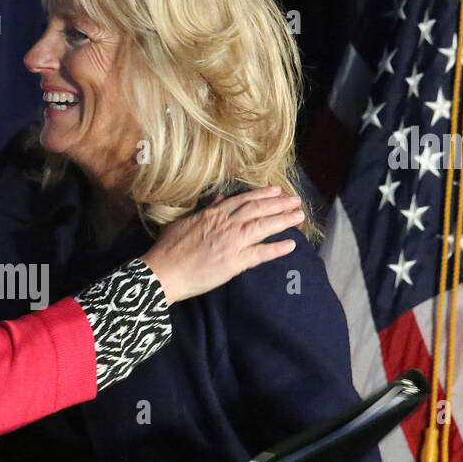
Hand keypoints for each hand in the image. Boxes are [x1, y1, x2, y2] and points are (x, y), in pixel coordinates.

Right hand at [140, 186, 302, 303]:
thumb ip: (205, 211)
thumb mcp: (184, 222)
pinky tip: (291, 245)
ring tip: (299, 216)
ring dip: (283, 220)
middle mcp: (226, 225)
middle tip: (295, 200)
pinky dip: (277, 249)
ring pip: (263, 227)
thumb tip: (220, 200)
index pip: (243, 201)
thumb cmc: (168, 249)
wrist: (163, 271)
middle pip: (258, 210)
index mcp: (213, 215)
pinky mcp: (234, 262)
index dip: (262, 195)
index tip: (276, 190)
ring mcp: (231, 243)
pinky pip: (260, 254)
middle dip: (279, 203)